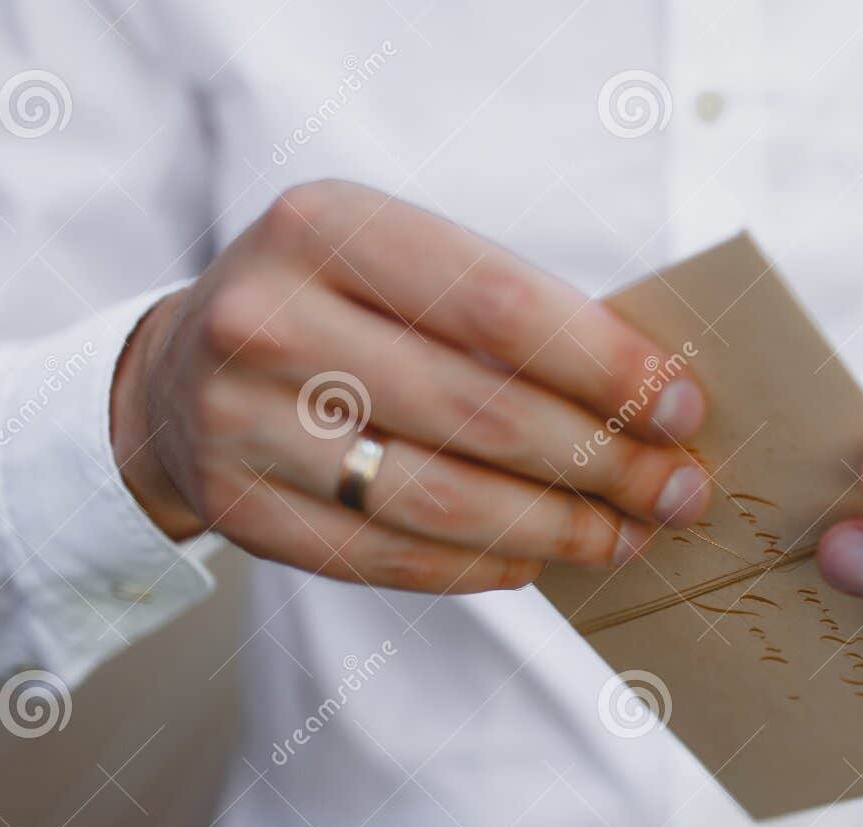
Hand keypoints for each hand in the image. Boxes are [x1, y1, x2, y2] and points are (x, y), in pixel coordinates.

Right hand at [111, 180, 711, 592]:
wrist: (178, 378)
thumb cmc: (334, 310)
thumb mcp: (397, 262)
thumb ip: (506, 314)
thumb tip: (651, 399)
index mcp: (325, 226)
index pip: (502, 307)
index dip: (609, 366)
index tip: (684, 407)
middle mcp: (271, 321)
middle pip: (484, 413)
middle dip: (607, 462)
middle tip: (678, 490)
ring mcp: (245, 423)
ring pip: (444, 500)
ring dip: (561, 528)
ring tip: (628, 535)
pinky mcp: (241, 510)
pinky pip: (393, 556)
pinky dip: (486, 564)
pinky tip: (542, 557)